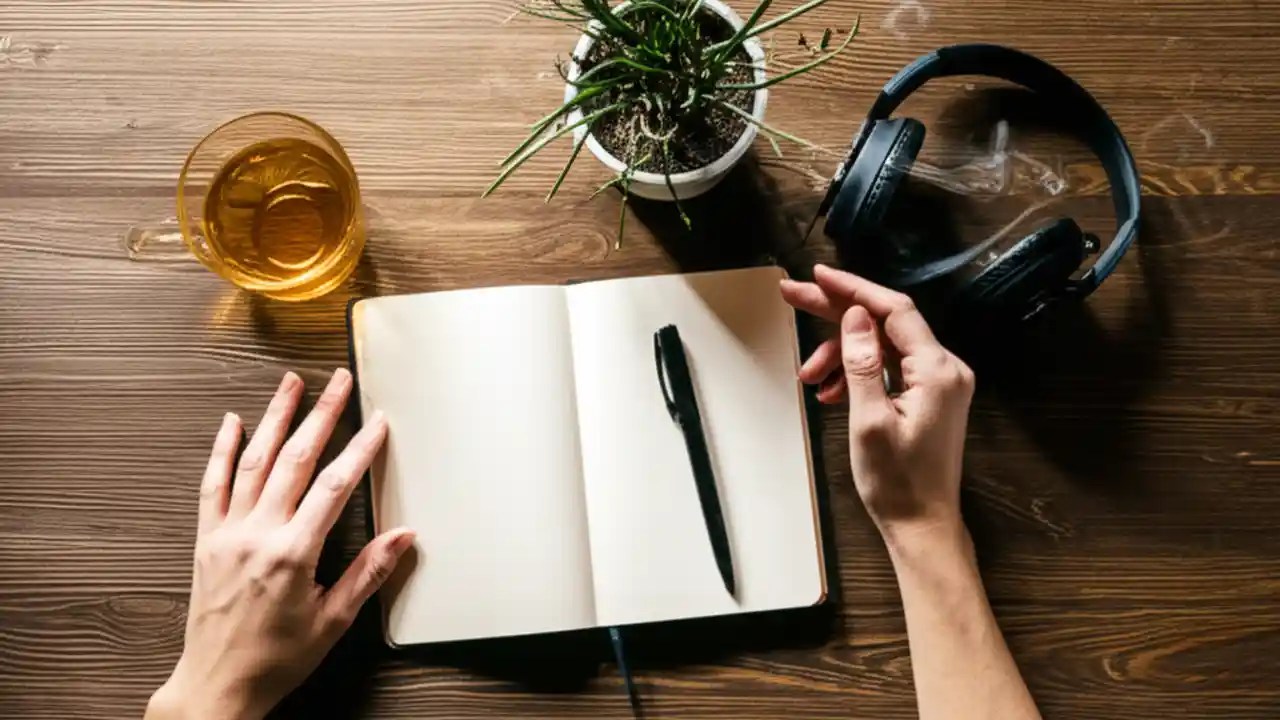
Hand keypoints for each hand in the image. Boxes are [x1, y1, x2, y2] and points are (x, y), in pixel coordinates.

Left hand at [147, 369, 413, 719]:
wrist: (216, 685)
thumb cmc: (277, 659)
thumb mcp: (334, 621)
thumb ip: (369, 574)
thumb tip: (404, 537)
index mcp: (293, 554)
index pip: (333, 487)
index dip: (359, 450)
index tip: (378, 423)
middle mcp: (257, 535)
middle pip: (294, 459)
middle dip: (322, 415)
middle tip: (339, 382)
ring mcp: (228, 533)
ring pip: (253, 461)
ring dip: (274, 417)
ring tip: (291, 383)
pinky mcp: (207, 540)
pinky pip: (213, 484)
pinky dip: (223, 450)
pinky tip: (233, 423)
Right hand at [781, 265, 974, 540]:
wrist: (922, 526)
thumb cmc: (897, 482)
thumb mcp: (869, 420)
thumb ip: (861, 363)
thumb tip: (856, 316)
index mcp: (936, 370)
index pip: (893, 310)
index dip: (852, 289)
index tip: (816, 276)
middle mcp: (944, 369)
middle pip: (884, 322)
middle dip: (837, 311)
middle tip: (792, 297)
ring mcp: (938, 383)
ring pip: (880, 347)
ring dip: (840, 354)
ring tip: (808, 377)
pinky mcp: (929, 397)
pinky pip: (887, 368)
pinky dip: (856, 374)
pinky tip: (830, 392)